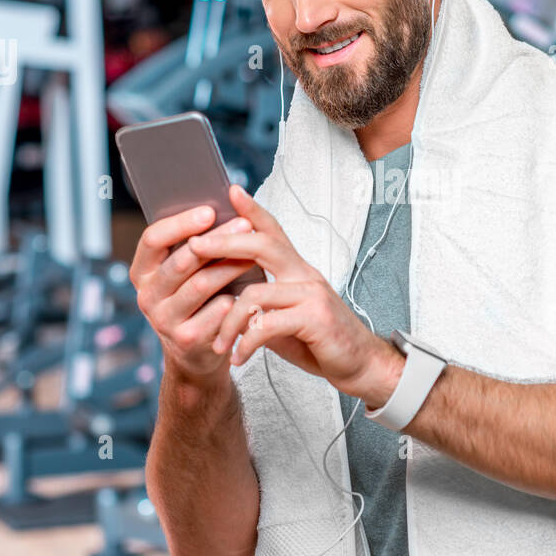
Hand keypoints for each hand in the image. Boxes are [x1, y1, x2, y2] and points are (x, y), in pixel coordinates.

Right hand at [129, 202, 259, 396]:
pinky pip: (217, 312)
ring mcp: (164, 321)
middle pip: (181, 261)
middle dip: (217, 240)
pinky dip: (237, 298)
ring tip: (256, 253)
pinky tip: (254, 289)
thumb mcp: (190, 273)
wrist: (198, 354)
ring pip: (202, 285)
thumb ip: (199, 243)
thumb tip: (227, 200)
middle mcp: (147, 296)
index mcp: (144, 272)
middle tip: (245, 225)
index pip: (152, 239)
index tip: (210, 210)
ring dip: (232, 266)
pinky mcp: (187, 340)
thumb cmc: (199, 301)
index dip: (180, 223)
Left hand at [190, 184, 404, 406]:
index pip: (273, 232)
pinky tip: (239, 357)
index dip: (252, 210)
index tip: (231, 191)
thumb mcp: (286, 318)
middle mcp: (306, 274)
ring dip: (228, 322)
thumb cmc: (322, 341)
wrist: (362, 364)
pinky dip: (246, 342)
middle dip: (223, 244)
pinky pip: (266, 324)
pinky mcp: (315, 318)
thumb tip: (229, 303)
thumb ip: (262, 306)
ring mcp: (312, 294)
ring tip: (219, 344)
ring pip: (255, 294)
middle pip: (261, 246)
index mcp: (298, 270)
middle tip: (193, 246)